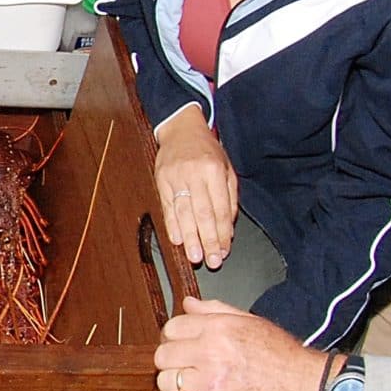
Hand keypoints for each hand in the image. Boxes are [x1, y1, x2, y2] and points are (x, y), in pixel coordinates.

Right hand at [154, 107, 236, 267]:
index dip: (223, 233)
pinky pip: (167, 207)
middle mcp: (194, 174)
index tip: (225, 250)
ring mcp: (175, 177)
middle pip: (202, 214)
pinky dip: (172, 226)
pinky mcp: (161, 181)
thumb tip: (228, 228)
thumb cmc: (207, 151)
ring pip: (184, 213)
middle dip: (208, 240)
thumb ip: (229, 198)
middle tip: (212, 261)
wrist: (181, 129)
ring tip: (195, 257)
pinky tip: (177, 240)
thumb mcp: (227, 169)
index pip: (221, 209)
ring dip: (190, 238)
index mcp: (214, 171)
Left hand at [154, 297, 323, 390]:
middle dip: (170, 362)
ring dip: (174, 386)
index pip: (172, 328)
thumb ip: (215, 310)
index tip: (179, 346)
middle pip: (163, 356)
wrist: (303, 387)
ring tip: (188, 386)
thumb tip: (188, 303)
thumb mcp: (250, 322)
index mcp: (218, 328)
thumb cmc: (281, 355)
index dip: (173, 338)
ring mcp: (209, 381)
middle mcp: (210, 352)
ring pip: (166, 382)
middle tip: (182, 367)